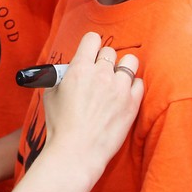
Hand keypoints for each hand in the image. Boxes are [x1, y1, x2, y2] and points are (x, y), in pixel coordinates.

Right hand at [37, 32, 143, 179]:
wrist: (76, 152)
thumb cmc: (60, 126)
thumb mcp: (51, 94)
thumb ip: (62, 76)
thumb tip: (69, 70)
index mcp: (80, 69)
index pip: (92, 38)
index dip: (91, 45)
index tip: (91, 54)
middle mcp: (101, 74)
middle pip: (110, 51)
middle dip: (105, 61)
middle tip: (100, 75)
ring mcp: (119, 88)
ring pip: (130, 62)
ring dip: (123, 69)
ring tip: (116, 81)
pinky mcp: (132, 103)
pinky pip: (139, 83)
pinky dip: (132, 87)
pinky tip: (123, 96)